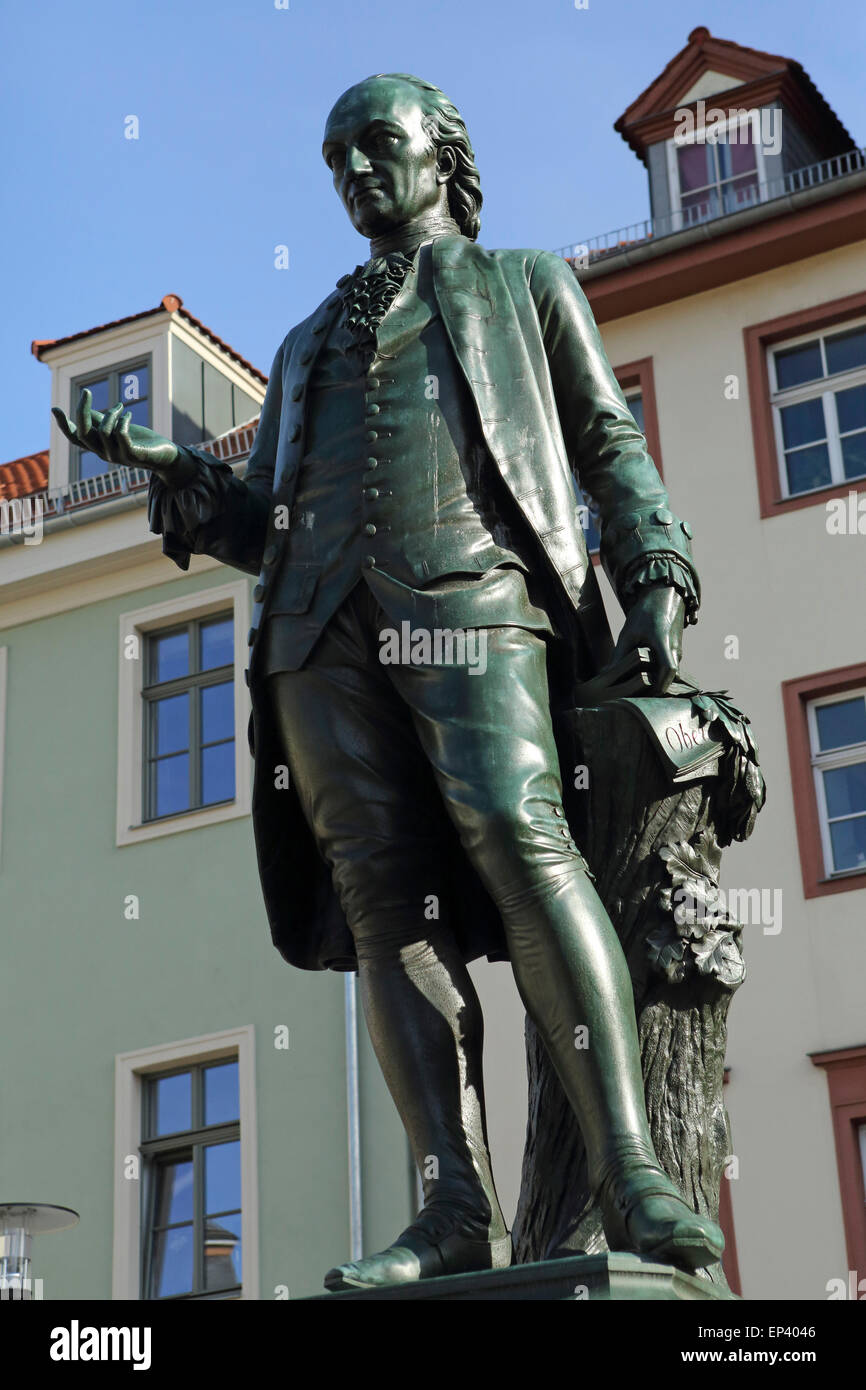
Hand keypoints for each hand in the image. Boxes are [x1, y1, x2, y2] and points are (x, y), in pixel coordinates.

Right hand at [52, 388, 195, 484]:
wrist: (165, 457)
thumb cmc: (140, 441)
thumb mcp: (117, 428)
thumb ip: (101, 420)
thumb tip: (84, 410)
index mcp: (98, 446)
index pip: (75, 438)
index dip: (64, 425)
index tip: (55, 408)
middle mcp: (104, 454)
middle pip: (83, 434)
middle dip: (82, 411)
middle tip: (86, 391)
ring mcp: (118, 456)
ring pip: (103, 430)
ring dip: (111, 413)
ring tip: (121, 406)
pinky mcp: (133, 455)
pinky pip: (121, 434)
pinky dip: (122, 420)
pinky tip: (128, 414)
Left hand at [611, 585, 684, 694]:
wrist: (664, 595)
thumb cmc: (646, 612)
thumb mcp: (629, 632)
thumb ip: (619, 654)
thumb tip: (606, 673)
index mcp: (664, 643)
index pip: (668, 670)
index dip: (661, 685)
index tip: (648, 696)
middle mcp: (675, 649)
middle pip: (670, 676)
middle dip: (657, 688)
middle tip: (638, 698)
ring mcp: (677, 649)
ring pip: (670, 672)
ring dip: (658, 680)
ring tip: (639, 689)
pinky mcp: (676, 649)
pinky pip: (670, 666)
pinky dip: (660, 673)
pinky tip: (645, 676)